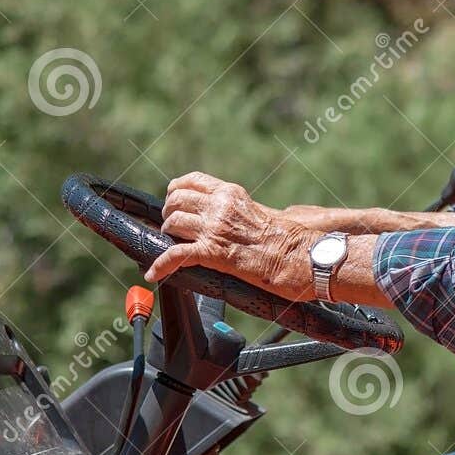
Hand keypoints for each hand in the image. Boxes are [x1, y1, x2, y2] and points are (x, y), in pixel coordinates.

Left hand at [144, 172, 313, 298]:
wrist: (301, 257)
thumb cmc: (289, 240)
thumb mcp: (259, 212)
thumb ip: (237, 210)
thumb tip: (226, 218)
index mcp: (232, 193)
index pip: (191, 180)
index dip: (176, 191)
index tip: (174, 201)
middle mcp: (220, 206)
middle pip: (175, 200)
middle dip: (168, 214)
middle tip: (173, 228)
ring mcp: (216, 228)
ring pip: (173, 223)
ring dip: (167, 237)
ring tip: (171, 247)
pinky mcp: (214, 252)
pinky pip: (177, 255)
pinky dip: (162, 265)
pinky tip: (154, 274)